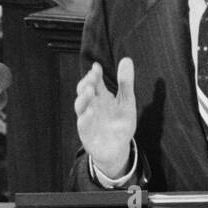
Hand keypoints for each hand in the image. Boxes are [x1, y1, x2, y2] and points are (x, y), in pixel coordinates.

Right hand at [74, 59, 136, 175]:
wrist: (117, 148)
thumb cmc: (120, 123)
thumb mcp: (127, 102)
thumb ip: (126, 83)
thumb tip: (126, 59)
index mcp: (101, 96)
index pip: (94, 81)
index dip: (94, 74)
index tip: (97, 67)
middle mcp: (91, 105)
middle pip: (84, 91)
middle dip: (87, 83)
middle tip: (93, 76)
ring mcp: (87, 119)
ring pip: (80, 106)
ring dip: (83, 98)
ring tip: (90, 90)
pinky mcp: (87, 133)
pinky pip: (83, 125)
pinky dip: (85, 118)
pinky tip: (91, 112)